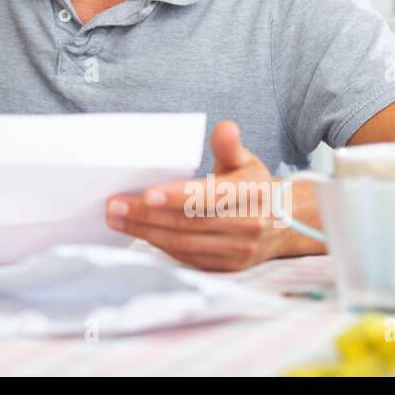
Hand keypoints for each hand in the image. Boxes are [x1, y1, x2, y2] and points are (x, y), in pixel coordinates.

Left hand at [105, 121, 287, 271]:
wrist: (281, 224)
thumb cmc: (252, 186)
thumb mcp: (245, 161)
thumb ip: (229, 146)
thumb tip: (225, 128)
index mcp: (253, 193)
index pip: (211, 197)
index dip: (178, 197)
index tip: (147, 193)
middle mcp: (249, 225)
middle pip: (190, 222)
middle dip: (147, 215)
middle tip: (114, 205)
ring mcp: (239, 250)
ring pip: (184, 243)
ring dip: (145, 232)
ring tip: (117, 219)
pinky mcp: (226, 267)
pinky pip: (186, 257)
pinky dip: (158, 244)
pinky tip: (138, 231)